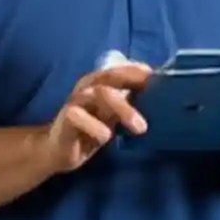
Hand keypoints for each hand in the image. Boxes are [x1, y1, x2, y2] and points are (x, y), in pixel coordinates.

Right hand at [38, 63, 153, 173]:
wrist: (58, 149)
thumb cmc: (91, 129)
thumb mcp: (113, 115)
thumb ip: (130, 104)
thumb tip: (161, 99)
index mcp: (100, 82)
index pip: (122, 69)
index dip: (140, 72)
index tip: (162, 80)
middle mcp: (88, 86)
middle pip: (112, 77)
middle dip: (134, 84)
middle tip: (157, 101)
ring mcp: (76, 101)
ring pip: (100, 94)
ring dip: (123, 108)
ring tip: (140, 128)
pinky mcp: (65, 118)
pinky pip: (78, 116)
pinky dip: (95, 126)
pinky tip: (106, 137)